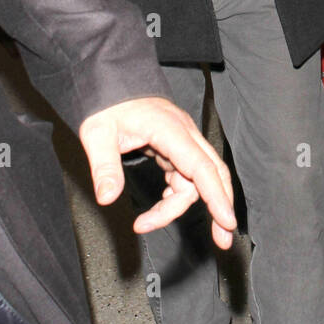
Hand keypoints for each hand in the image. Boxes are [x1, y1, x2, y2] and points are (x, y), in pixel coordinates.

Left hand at [78, 96, 235, 248]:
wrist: (109, 83)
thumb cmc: (107, 104)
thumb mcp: (97, 134)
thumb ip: (104, 167)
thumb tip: (107, 197)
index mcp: (170, 130)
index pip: (201, 167)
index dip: (216, 196)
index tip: (226, 221)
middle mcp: (184, 135)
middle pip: (213, 173)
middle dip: (220, 206)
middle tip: (222, 240)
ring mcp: (182, 140)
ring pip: (196, 179)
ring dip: (179, 206)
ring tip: (146, 223)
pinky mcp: (176, 146)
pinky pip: (185, 175)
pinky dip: (176, 194)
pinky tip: (159, 204)